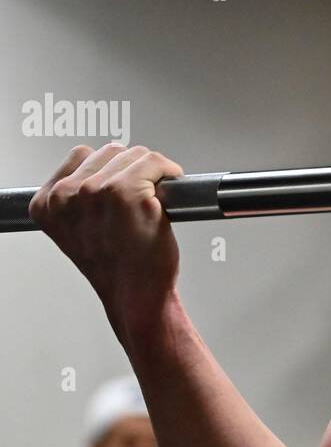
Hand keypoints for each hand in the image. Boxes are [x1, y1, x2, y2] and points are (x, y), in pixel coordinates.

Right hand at [28, 142, 183, 338]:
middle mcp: (66, 196)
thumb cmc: (115, 267)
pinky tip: (168, 189)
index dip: (107, 171)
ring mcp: (96, 192)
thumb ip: (77, 199)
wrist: (136, 294)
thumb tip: (101, 168)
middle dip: (130, 170)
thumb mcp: (76, 230)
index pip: (81, 156)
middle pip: (110, 152)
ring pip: (134, 155)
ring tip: (150, 202)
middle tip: (139, 200)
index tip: (118, 191)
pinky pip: (155, 162)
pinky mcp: (128, 192)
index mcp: (46, 204)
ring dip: (150, 173)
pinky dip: (168, 171)